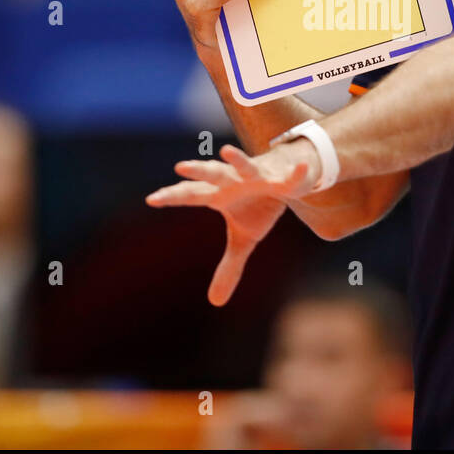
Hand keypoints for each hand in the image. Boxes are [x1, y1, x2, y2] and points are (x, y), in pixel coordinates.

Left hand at [146, 143, 318, 305]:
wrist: (284, 179)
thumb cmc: (258, 206)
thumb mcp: (245, 238)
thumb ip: (229, 267)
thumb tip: (214, 302)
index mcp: (220, 195)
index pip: (191, 195)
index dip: (173, 197)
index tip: (151, 199)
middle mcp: (234, 181)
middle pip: (213, 175)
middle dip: (198, 171)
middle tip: (180, 167)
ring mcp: (257, 176)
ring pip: (244, 166)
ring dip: (237, 159)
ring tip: (226, 151)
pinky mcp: (282, 177)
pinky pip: (288, 176)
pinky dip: (296, 172)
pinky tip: (302, 167)